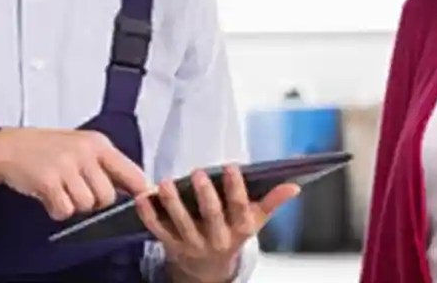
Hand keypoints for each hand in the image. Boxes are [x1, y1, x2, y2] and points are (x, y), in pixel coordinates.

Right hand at [0, 129, 150, 220]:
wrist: (9, 148)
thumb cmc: (46, 149)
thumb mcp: (81, 146)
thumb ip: (106, 165)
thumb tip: (138, 187)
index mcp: (98, 144)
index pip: (131, 172)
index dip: (140, 191)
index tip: (146, 201)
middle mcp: (85, 152)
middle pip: (107, 197)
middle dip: (93, 201)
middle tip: (74, 189)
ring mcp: (67, 166)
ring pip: (86, 205)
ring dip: (72, 205)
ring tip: (59, 190)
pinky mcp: (49, 181)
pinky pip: (65, 210)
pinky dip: (57, 210)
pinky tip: (49, 196)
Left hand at [135, 164, 299, 282]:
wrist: (208, 269)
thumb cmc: (232, 232)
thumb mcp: (254, 220)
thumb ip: (271, 201)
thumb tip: (293, 186)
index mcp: (238, 230)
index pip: (239, 208)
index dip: (236, 188)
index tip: (232, 166)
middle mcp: (216, 239)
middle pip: (211, 216)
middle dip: (205, 195)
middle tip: (197, 172)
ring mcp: (191, 243)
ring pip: (181, 223)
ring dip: (173, 203)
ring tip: (166, 183)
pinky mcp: (170, 244)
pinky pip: (158, 229)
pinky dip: (149, 214)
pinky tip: (142, 198)